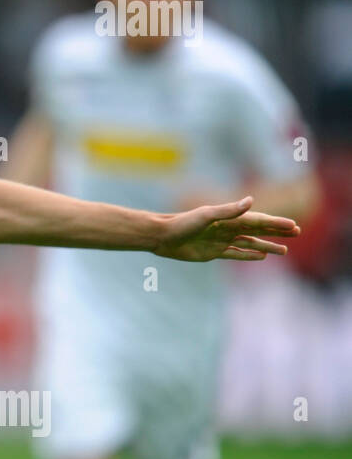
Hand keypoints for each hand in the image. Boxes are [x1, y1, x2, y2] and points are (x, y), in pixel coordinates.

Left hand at [154, 196, 299, 261]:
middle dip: (277, 232)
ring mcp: (221, 241)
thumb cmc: (182, 223)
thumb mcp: (206, 215)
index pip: (258, 220)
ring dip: (267, 246)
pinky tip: (261, 257)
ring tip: (284, 251)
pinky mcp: (213, 252)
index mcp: (227, 218)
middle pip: (258, 230)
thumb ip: (229, 210)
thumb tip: (251, 200)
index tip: (293, 226)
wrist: (161, 236)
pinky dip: (248, 255)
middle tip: (297, 233)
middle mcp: (227, 228)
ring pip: (250, 243)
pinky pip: (235, 254)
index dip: (276, 223)